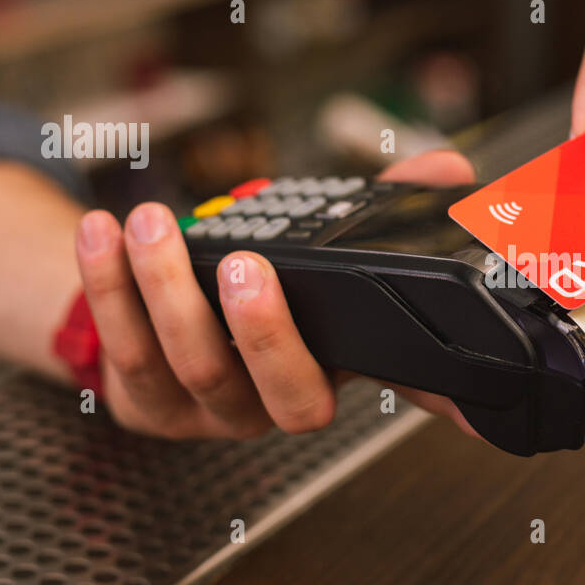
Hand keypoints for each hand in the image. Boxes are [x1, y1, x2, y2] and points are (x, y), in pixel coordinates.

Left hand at [74, 150, 477, 439]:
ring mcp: (209, 411)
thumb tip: (447, 170)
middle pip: (284, 391)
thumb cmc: (246, 288)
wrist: (145, 319)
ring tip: (151, 224)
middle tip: (247, 265)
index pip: (402, 391)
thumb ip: (381, 207)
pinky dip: (107, 287)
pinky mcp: (144, 403)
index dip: (445, 403)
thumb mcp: (314, 250)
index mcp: (336, 369)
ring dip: (166, 289)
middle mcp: (277, 405)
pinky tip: (102, 235)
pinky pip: (125, 351)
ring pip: (191, 365)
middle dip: (264, 328)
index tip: (482, 413)